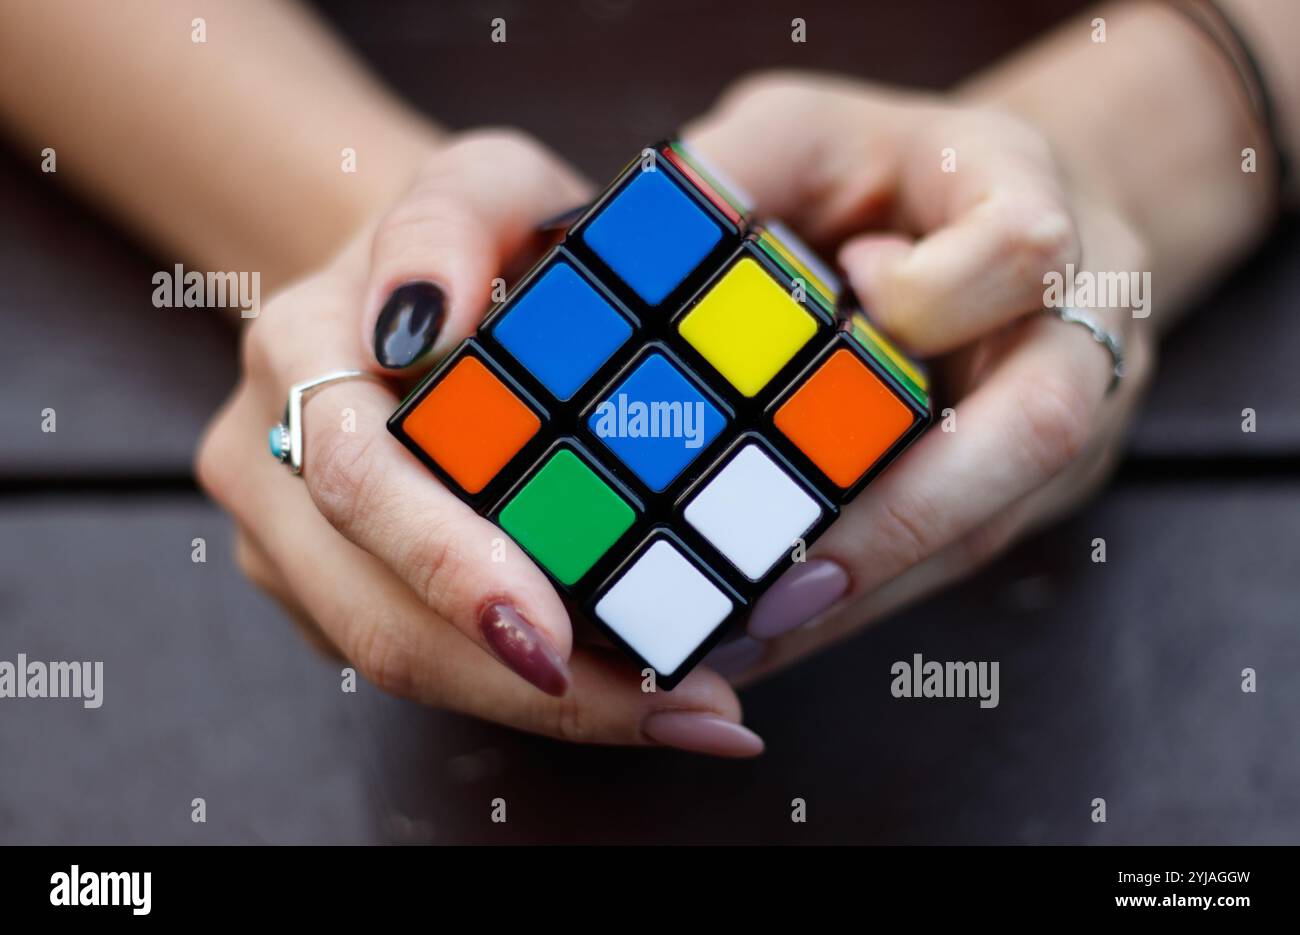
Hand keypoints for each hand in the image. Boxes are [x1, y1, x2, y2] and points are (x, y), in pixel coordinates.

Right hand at [197, 129, 762, 756]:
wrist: (418, 289)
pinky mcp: (321, 585)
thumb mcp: (480, 183)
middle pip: (377, 611)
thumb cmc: (475, 237)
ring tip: (687, 716)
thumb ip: (449, 220)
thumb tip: (423, 322)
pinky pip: (413, 659)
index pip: (366, 483)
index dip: (457, 570)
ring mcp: (284, 534)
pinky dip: (516, 688)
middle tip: (685, 711)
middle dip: (527, 682)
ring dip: (544, 709)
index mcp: (300, 351)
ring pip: (394, 658)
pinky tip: (629, 693)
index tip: (559, 641)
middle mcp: (266, 453)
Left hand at [682, 72, 1155, 678]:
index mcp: (1028, 199)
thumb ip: (736, 168)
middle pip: (1038, 428)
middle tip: (779, 587)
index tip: (855, 290)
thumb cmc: (883, 166)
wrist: (990, 209)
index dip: (934, 292)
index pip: (1022, 248)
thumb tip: (626, 242)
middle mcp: (1074, 318)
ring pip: (995, 521)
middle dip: (902, 518)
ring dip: (870, 588)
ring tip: (752, 632)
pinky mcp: (1030, 483)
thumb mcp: (807, 130)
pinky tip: (775, 626)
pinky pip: (959, 555)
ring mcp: (1069, 412)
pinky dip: (864, 596)